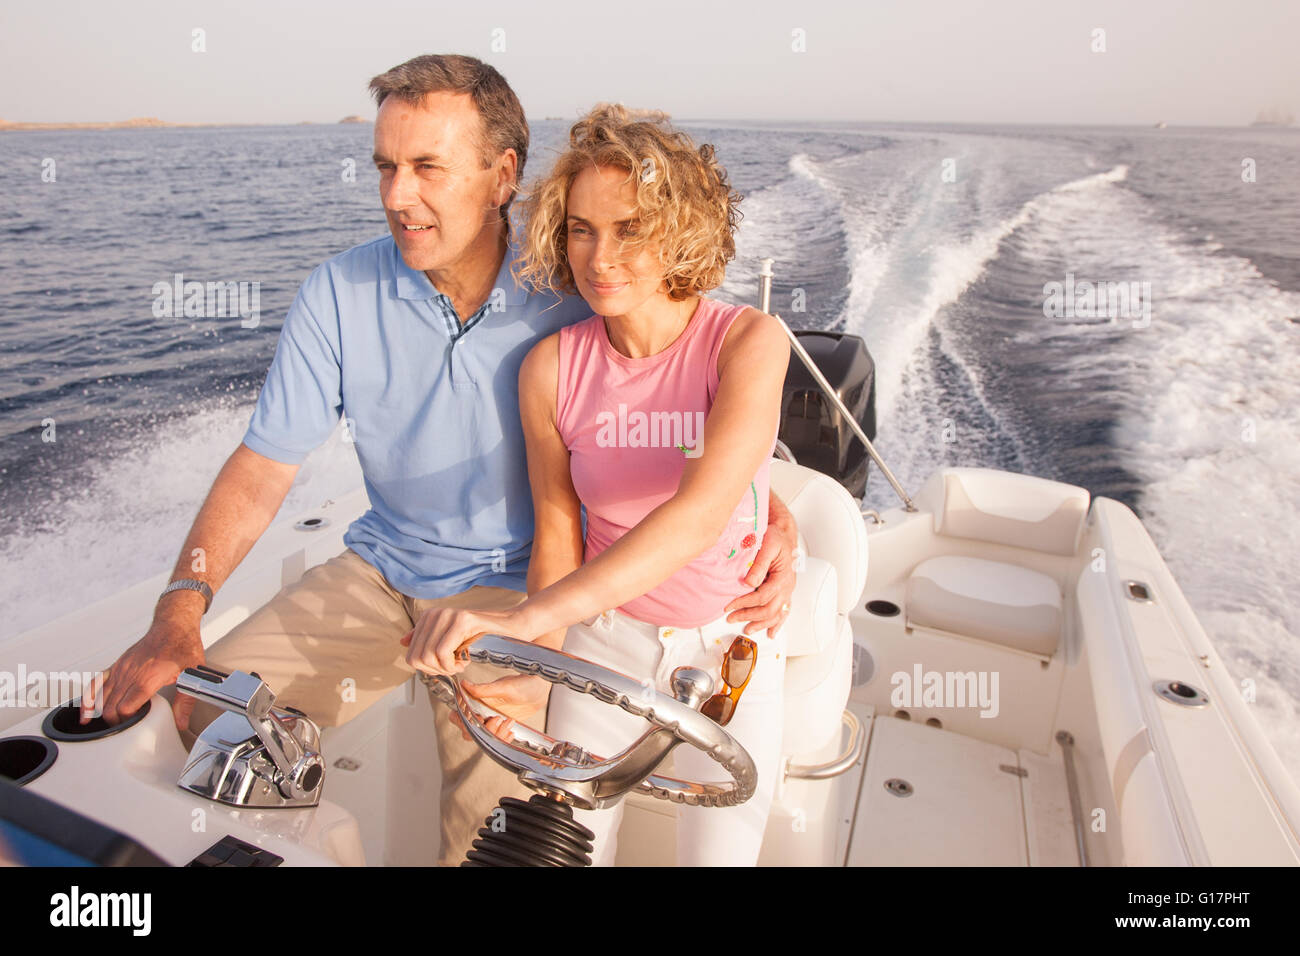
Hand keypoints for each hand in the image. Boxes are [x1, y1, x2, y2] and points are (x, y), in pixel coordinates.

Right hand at [81, 617, 204, 732]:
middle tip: (128, 728)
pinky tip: (85, 714)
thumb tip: (182, 722)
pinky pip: (96, 683)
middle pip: (110, 708)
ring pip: (102, 698)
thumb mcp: (191, 674)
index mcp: (147, 678)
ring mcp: (121, 669)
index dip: (128, 722)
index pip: (125, 709)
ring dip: (104, 714)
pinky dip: (88, 699)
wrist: (173, 625)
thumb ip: (186, 701)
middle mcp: (130, 674)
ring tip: (113, 725)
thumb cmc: (182, 645)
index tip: (137, 727)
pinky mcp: (117, 665)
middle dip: (117, 723)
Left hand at [401, 605, 532, 676]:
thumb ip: (427, 639)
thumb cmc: (483, 635)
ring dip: (445, 669)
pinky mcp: (462, 620)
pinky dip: (451, 665)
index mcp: (429, 617)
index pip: (411, 654)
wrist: (512, 626)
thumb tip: (403, 641)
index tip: (445, 667)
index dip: (427, 669)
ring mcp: (448, 614)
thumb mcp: (451, 639)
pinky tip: (464, 662)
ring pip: (428, 656)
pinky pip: (442, 652)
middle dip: (435, 671)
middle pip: (417, 657)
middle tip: (453, 668)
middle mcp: (435, 613)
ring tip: (460, 663)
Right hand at [449, 674, 550, 742]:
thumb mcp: (504, 686)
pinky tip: (511, 731)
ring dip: (494, 734)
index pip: (459, 715)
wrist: (539, 691)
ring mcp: (492, 721)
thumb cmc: (523, 683)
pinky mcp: (502, 727)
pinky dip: (503, 738)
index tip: (479, 718)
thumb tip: (464, 684)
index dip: (463, 721)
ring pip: (483, 738)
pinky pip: (496, 740)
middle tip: (496, 720)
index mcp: (477, 701)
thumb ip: (484, 689)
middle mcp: (482, 712)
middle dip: (481, 730)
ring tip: (508, 721)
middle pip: (468, 731)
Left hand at [724, 495, 798, 637]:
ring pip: (776, 614)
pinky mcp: (785, 591)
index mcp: (783, 576)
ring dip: (761, 624)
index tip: (729, 606)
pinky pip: (784, 611)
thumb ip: (760, 564)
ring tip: (747, 629)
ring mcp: (787, 591)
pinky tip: (771, 632)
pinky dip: (777, 623)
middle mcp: (787, 586)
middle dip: (749, 616)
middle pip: (768, 609)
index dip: (745, 603)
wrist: (784, 533)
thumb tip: (748, 582)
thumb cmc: (776, 536)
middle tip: (731, 618)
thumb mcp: (768, 544)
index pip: (762, 596)